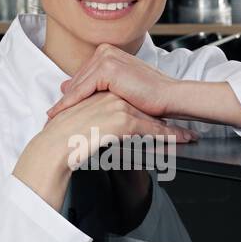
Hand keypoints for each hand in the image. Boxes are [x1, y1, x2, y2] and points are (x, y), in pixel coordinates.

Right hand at [13, 92, 195, 210]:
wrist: (54, 146)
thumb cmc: (62, 140)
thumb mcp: (78, 125)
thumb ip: (92, 121)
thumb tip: (102, 129)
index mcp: (99, 95)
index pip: (130, 102)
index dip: (147, 111)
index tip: (161, 118)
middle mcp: (109, 97)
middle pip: (143, 109)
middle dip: (164, 119)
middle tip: (182, 130)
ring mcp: (116, 106)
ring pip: (150, 119)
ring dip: (170, 130)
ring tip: (186, 137)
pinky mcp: (121, 120)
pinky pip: (149, 129)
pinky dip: (166, 136)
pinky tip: (178, 142)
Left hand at [47, 44, 179, 119]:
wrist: (169, 97)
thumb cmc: (150, 97)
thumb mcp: (118, 89)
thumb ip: (97, 86)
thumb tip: (66, 87)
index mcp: (108, 52)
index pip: (82, 76)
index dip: (70, 94)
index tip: (57, 110)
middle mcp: (105, 51)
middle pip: (78, 80)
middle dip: (64, 99)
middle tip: (49, 117)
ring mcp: (106, 57)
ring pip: (78, 85)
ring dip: (64, 103)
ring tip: (52, 119)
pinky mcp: (107, 68)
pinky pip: (83, 89)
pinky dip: (71, 103)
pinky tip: (61, 114)